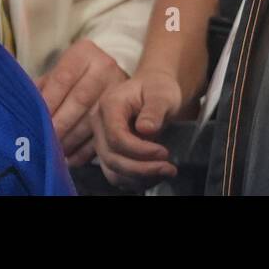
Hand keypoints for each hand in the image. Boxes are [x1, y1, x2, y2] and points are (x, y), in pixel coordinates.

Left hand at [36, 38, 127, 166]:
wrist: (108, 73)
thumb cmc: (73, 76)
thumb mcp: (57, 73)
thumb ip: (41, 88)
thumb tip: (22, 110)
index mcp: (83, 53)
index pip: (63, 78)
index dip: (49, 102)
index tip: (35, 121)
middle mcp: (104, 66)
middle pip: (80, 99)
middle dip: (60, 124)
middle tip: (45, 142)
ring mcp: (118, 87)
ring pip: (93, 118)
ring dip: (72, 139)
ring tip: (56, 153)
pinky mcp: (126, 109)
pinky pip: (104, 131)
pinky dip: (85, 150)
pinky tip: (71, 158)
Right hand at [90, 69, 180, 190]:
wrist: (153, 89)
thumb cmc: (157, 88)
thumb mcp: (162, 94)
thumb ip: (154, 109)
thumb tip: (145, 129)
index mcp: (109, 105)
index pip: (116, 137)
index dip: (139, 150)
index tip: (164, 152)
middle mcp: (99, 124)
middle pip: (111, 157)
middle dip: (142, 168)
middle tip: (169, 168)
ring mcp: (101, 140)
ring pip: (112, 171)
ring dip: (139, 177)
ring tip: (165, 172)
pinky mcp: (108, 152)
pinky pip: (116, 174)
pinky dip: (136, 180)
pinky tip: (155, 175)